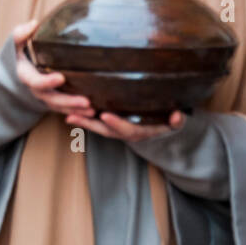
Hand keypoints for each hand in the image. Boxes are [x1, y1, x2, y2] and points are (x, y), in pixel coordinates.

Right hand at [12, 19, 94, 117]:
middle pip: (50, 98)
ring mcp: (45, 97)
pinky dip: (77, 113)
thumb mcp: (17, 41)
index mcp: (26, 75)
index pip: (34, 81)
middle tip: (86, 102)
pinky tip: (93, 113)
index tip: (61, 78)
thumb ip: (21, 34)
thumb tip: (33, 24)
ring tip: (92, 110)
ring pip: (59, 107)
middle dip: (68, 101)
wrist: (19, 66)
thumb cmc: (22, 51)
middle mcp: (35, 89)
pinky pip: (65, 109)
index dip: (46, 81)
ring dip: (75, 110)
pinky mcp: (54, 100)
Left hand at [65, 109, 182, 141]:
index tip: (105, 115)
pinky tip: (69, 112)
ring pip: (98, 127)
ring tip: (67, 115)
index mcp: (141, 131)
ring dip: (83, 122)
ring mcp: (118, 130)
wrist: (163, 130)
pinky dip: (83, 120)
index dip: (116, 123)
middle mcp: (126, 132)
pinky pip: (95, 124)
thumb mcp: (175, 123)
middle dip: (90, 124)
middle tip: (73, 116)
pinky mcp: (111, 125)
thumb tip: (177, 116)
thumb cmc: (169, 123)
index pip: (127, 129)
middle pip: (105, 130)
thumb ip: (176, 121)